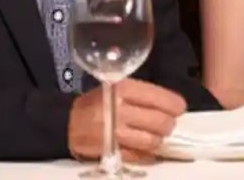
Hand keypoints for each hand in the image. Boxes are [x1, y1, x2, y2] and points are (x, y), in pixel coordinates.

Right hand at [68, 79, 187, 164]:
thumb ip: (142, 94)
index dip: (176, 106)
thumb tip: (172, 106)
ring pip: (154, 141)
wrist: (65, 123)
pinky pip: (141, 156)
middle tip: (165, 124)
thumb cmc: (97, 103)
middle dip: (168, 124)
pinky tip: (144, 148)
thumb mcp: (116, 88)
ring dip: (158, 140)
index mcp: (125, 88)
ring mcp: (116, 133)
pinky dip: (146, 153)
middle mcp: (121, 110)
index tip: (178, 109)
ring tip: (153, 135)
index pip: (163, 99)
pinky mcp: (112, 151)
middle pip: (162, 122)